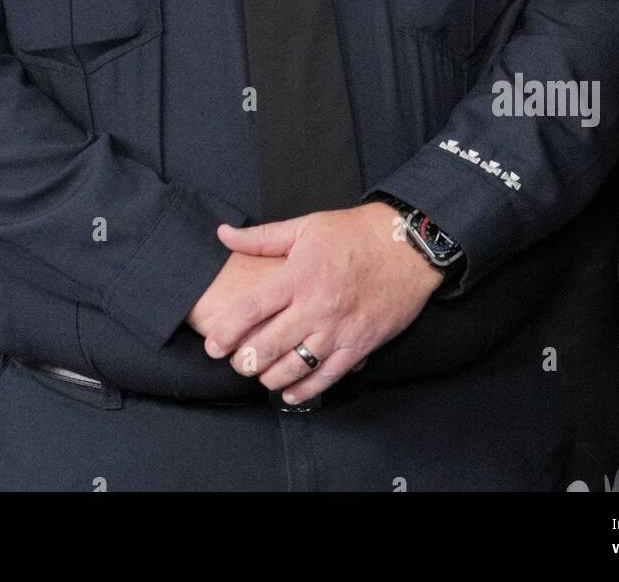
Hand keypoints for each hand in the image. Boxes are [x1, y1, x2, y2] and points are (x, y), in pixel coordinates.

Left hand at [200, 203, 442, 404]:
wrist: (406, 245)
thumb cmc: (354, 233)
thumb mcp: (305, 226)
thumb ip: (261, 237)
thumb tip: (224, 234)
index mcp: (298, 276)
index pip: (251, 309)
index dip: (227, 332)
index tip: (212, 346)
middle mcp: (316, 306)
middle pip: (269, 346)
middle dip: (244, 362)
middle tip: (235, 364)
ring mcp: (338, 329)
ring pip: (295, 367)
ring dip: (270, 378)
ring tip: (260, 375)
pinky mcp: (360, 345)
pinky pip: (328, 376)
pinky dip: (306, 390)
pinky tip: (290, 393)